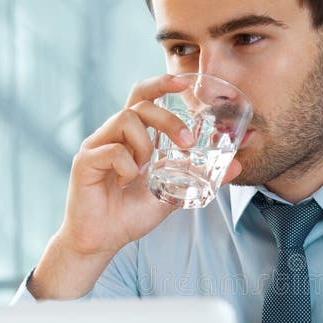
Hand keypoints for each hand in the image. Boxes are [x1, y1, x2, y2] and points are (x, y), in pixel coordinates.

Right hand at [29, 74, 241, 298]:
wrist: (103, 240)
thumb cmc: (131, 213)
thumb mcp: (173, 193)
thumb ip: (199, 177)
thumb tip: (237, 165)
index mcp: (132, 137)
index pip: (144, 96)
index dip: (161, 83)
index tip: (184, 82)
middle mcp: (113, 135)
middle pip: (140, 103)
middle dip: (168, 118)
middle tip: (186, 142)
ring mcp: (97, 146)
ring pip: (125, 119)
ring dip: (145, 144)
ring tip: (145, 170)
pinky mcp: (85, 162)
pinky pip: (111, 150)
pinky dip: (126, 166)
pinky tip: (125, 183)